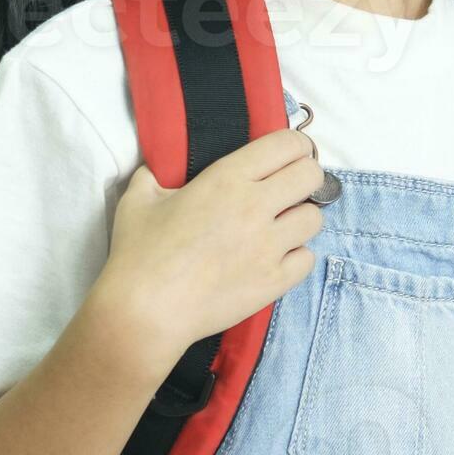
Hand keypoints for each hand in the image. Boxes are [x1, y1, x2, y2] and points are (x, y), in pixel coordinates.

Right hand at [97, 126, 327, 347]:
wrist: (145, 310)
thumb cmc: (139, 253)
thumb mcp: (138, 199)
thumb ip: (155, 174)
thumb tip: (159, 165)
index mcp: (227, 179)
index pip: (287, 144)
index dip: (295, 145)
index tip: (289, 154)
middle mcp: (255, 207)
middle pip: (312, 175)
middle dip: (305, 177)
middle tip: (289, 188)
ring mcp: (268, 247)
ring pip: (314, 219)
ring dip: (300, 219)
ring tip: (281, 227)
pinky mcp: (274, 282)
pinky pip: (307, 259)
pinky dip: (296, 257)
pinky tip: (275, 258)